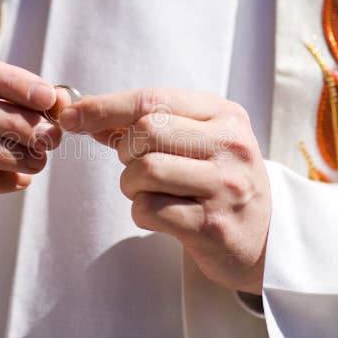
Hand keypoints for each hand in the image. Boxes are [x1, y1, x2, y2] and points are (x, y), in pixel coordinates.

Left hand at [59, 88, 270, 293]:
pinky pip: (148, 210)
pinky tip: (164, 215)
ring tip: (154, 192)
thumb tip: (83, 114)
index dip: (105, 107)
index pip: (152, 99)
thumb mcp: (198, 140)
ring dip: (132, 184)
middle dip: (126, 152)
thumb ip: (148, 124)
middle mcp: (230, 145)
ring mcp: (225, 186)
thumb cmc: (219, 180)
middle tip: (141, 167)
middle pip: (145, 131)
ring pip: (144, 170)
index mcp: (224, 115)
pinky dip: (141, 212)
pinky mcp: (213, 226)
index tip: (71, 116)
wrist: (266, 237)